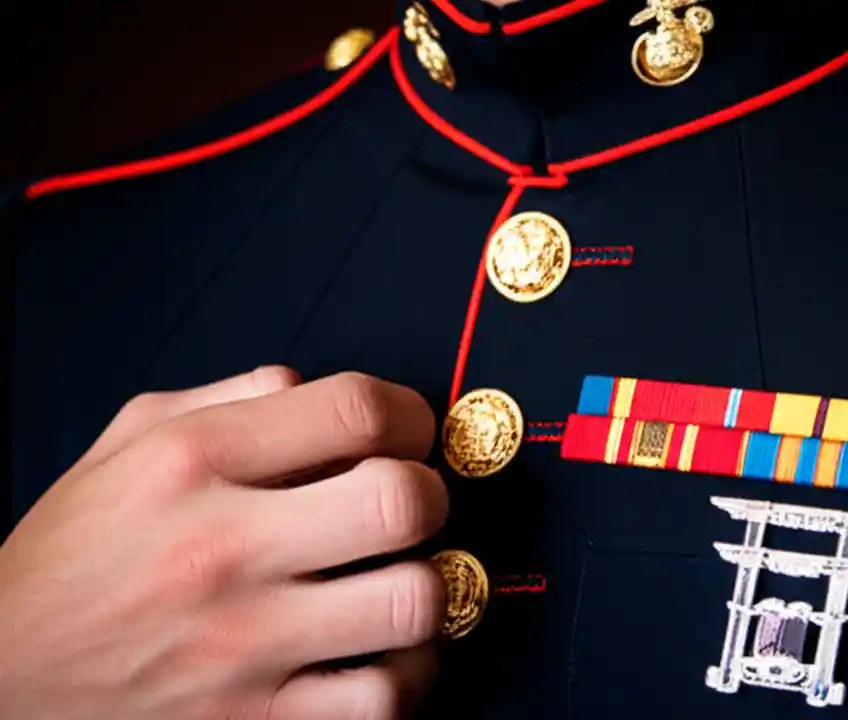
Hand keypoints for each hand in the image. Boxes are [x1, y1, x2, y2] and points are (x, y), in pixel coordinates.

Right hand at [0, 368, 449, 719]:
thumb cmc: (73, 555)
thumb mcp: (127, 442)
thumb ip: (229, 398)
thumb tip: (316, 389)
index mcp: (190, 462)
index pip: (355, 409)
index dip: (411, 415)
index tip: (408, 434)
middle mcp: (220, 548)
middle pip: (401, 502)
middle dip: (432, 496)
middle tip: (413, 506)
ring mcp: (240, 643)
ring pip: (410, 603)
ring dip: (426, 589)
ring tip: (400, 582)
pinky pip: (382, 698)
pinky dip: (405, 677)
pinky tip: (381, 656)